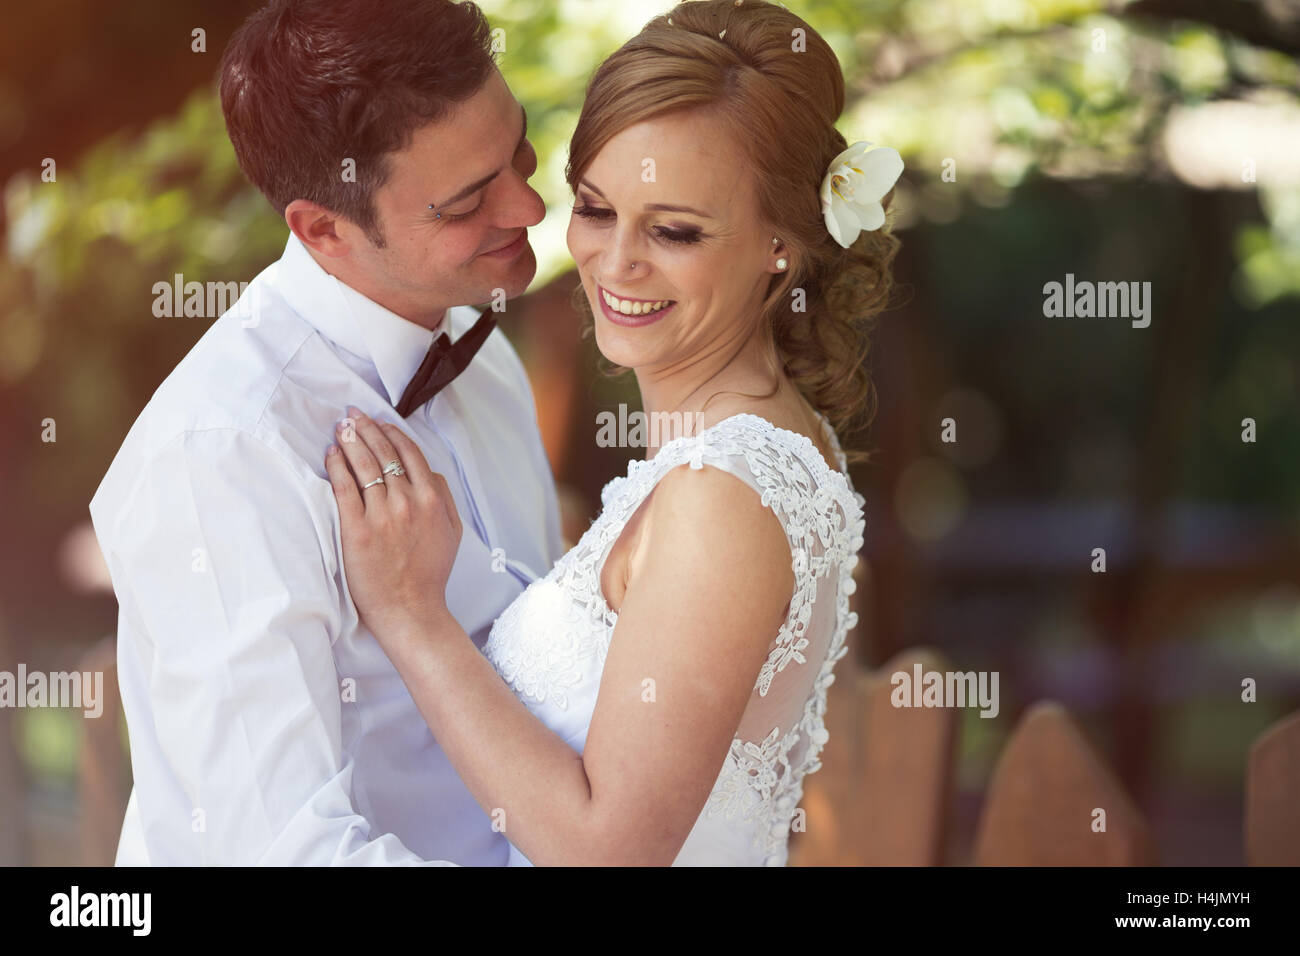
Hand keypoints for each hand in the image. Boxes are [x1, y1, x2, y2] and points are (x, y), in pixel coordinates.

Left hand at [324, 407, 462, 649]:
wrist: (410, 609)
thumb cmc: (429, 574)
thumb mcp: (451, 532)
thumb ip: (444, 497)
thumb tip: (428, 472)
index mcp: (432, 500)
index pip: (410, 454)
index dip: (392, 432)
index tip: (379, 422)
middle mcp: (408, 502)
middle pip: (384, 454)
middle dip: (367, 428)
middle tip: (353, 415)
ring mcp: (382, 515)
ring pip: (364, 466)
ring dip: (351, 440)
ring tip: (341, 428)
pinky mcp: (357, 530)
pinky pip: (344, 488)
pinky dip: (337, 466)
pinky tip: (332, 454)